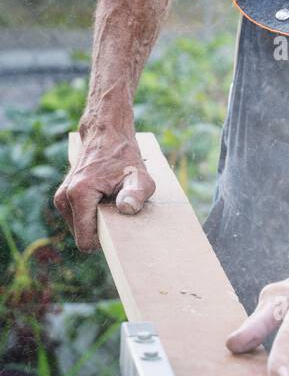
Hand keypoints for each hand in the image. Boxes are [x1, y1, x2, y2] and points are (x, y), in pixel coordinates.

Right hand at [54, 128, 154, 251]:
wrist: (107, 133)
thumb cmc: (125, 156)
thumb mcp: (140, 176)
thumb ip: (136, 194)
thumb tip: (126, 208)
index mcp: (79, 195)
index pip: (85, 241)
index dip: (104, 242)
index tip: (120, 230)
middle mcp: (64, 198)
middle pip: (83, 235)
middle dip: (102, 229)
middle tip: (118, 210)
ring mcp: (61, 198)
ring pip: (80, 227)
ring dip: (97, 220)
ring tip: (111, 201)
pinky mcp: (63, 197)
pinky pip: (79, 218)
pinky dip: (92, 214)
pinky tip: (105, 200)